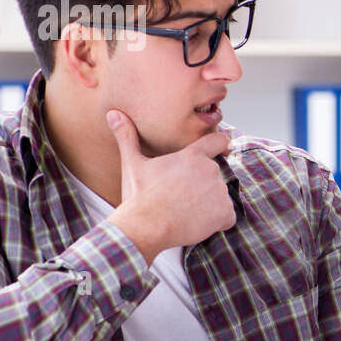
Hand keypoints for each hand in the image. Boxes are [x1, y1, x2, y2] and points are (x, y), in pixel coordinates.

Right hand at [105, 109, 235, 262]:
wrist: (145, 227)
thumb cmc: (138, 196)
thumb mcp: (132, 164)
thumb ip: (128, 137)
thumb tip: (113, 113)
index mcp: (192, 156)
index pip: (218, 141)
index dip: (219, 144)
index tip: (221, 148)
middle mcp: (210, 170)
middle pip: (214, 175)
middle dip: (201, 184)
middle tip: (178, 196)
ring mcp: (219, 192)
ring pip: (219, 197)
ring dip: (207, 204)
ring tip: (183, 211)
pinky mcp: (225, 213)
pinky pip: (227, 217)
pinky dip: (216, 222)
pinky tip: (196, 223)